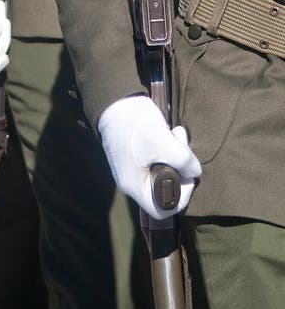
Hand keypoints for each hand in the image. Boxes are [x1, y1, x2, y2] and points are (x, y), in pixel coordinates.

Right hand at [98, 95, 201, 219]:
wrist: (114, 100)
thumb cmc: (134, 123)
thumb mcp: (163, 141)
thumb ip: (184, 160)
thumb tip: (195, 171)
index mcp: (134, 185)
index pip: (162, 209)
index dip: (181, 196)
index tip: (187, 174)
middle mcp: (131, 181)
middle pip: (164, 188)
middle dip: (180, 168)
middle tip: (182, 146)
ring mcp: (132, 168)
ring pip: (163, 172)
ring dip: (175, 154)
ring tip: (176, 133)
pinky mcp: (135, 156)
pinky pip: (156, 160)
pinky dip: (167, 148)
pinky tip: (168, 132)